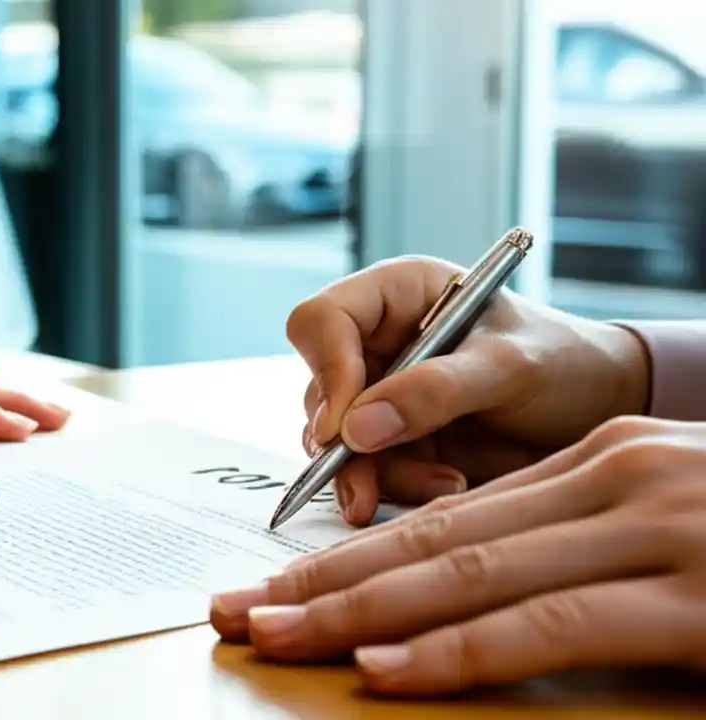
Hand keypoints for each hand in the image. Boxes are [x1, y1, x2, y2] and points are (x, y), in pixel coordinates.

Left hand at [211, 415, 705, 693]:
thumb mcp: (655, 527)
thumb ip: (565, 542)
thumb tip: (457, 588)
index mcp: (595, 463)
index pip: (440, 515)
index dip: (345, 554)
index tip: (271, 586)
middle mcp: (612, 480)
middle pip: (432, 540)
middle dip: (322, 582)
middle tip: (235, 611)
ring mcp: (653, 533)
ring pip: (469, 576)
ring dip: (358, 614)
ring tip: (276, 637)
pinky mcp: (692, 601)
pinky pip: (545, 626)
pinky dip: (459, 653)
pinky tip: (390, 672)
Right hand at [285, 256, 648, 524]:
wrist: (602, 410)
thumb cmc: (566, 362)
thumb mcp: (511, 367)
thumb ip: (435, 391)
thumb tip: (354, 428)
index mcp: (397, 295)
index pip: (321, 321)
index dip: (325, 370)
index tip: (346, 426)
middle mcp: (377, 341)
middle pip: (320, 392)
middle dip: (347, 445)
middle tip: (367, 486)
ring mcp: (383, 393)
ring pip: (338, 441)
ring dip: (377, 473)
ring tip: (444, 482)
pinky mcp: (396, 439)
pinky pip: (369, 470)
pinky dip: (398, 486)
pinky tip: (447, 483)